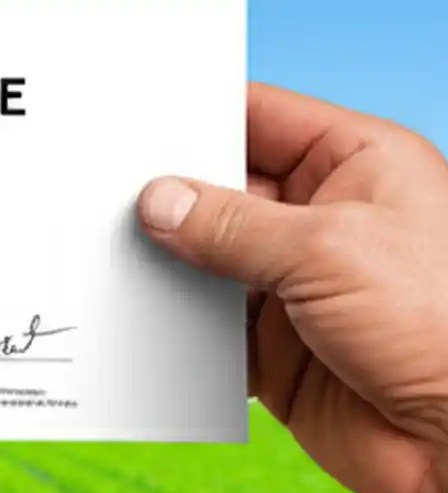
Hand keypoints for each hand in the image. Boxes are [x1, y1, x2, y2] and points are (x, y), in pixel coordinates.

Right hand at [136, 82, 447, 492]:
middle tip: (103, 202)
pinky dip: (174, 329)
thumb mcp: (326, 252)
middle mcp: (324, 220)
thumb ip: (232, 226)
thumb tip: (157, 203)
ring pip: (208, 263)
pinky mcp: (276, 349)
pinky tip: (137, 322)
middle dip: (168, 201)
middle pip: (224, 193)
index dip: (199, 118)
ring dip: (166, 269)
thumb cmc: (439, 326)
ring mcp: (297, 286)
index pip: (261, 120)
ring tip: (108, 264)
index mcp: (357, 165)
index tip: (133, 127)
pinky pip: (207, 329)